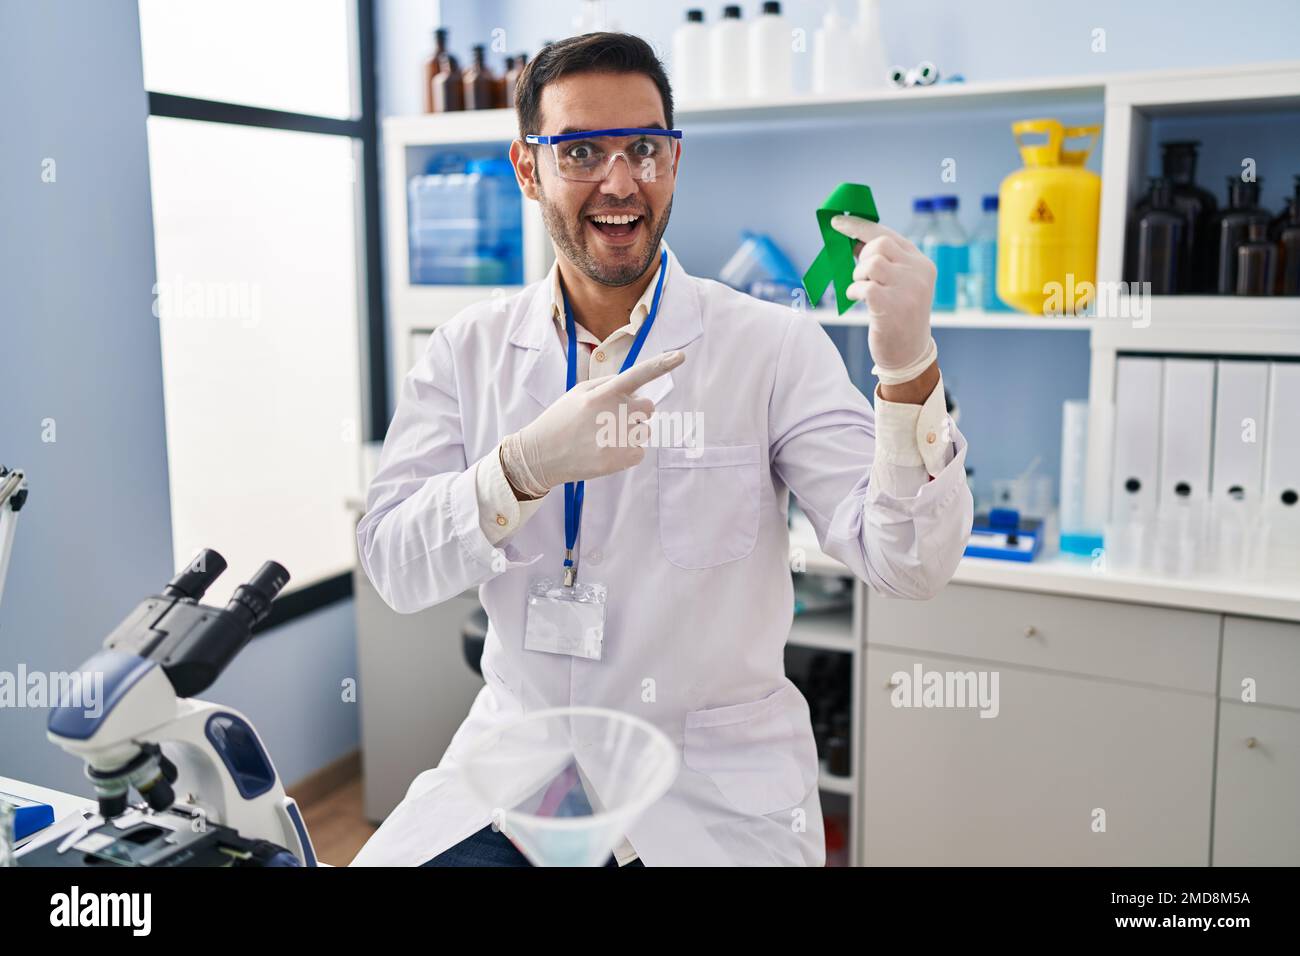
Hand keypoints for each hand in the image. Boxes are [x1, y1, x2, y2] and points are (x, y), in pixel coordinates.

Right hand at [506, 350, 685, 491]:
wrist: (543, 455)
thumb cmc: (563, 420)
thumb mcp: (579, 392)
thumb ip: (608, 384)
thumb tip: (634, 387)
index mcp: (604, 393)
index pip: (637, 375)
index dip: (660, 364)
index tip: (680, 356)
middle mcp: (616, 413)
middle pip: (648, 406)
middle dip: (635, 411)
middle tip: (609, 420)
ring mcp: (622, 437)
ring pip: (644, 430)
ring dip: (629, 432)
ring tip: (601, 437)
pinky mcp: (625, 457)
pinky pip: (640, 449)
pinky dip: (627, 451)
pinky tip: (605, 451)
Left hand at [830, 215, 936, 385]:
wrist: (909, 354)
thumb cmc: (898, 317)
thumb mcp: (901, 285)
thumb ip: (886, 262)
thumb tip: (855, 240)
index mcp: (922, 263)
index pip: (889, 234)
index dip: (860, 226)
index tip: (838, 222)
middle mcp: (919, 273)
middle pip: (879, 245)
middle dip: (863, 257)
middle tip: (861, 275)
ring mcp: (908, 289)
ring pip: (871, 263)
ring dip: (858, 275)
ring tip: (862, 289)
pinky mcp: (892, 306)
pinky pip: (863, 286)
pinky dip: (854, 291)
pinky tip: (857, 299)